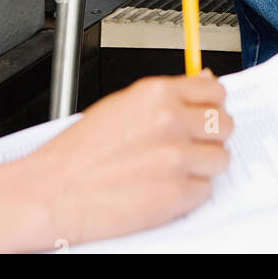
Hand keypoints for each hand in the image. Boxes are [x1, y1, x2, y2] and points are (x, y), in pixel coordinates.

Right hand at [29, 70, 232, 248]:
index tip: (207, 112)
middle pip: (223, 124)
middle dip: (211, 135)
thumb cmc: (79, 152)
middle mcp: (170, 122)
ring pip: (220, 159)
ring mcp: (176, 159)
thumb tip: (202, 83)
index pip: (214, 91)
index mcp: (156, 94)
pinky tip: (165, 188)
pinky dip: (191, 193)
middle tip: (191, 144)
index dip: (212, 104)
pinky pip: (206, 191)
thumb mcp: (122, 105)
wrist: (53, 191)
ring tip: (175, 169)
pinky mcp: (176, 195)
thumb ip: (166, 96)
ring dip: (203, 166)